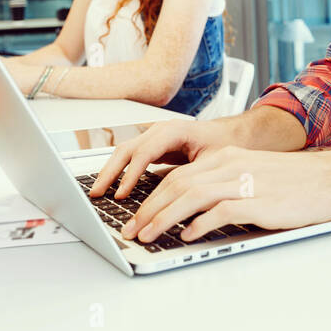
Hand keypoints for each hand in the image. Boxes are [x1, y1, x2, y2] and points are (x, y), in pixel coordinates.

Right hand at [89, 117, 239, 199]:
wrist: (233, 135)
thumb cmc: (227, 144)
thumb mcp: (214, 160)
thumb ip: (194, 176)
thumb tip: (178, 200)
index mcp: (174, 130)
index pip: (145, 152)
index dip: (131, 174)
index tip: (122, 194)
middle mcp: (160, 131)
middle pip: (127, 149)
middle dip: (110, 172)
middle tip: (97, 194)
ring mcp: (155, 138)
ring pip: (125, 153)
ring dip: (110, 173)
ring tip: (98, 193)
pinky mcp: (155, 148)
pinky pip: (131, 159)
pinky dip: (120, 173)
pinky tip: (114, 189)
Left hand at [118, 146, 330, 243]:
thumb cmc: (295, 182)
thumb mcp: (252, 175)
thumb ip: (223, 186)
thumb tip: (191, 211)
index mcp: (226, 158)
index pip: (177, 175)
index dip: (151, 196)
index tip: (135, 215)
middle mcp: (230, 166)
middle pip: (177, 185)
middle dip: (148, 209)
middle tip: (131, 230)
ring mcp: (244, 183)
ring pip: (191, 196)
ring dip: (163, 217)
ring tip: (147, 235)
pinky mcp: (258, 201)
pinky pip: (220, 211)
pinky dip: (199, 224)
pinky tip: (186, 236)